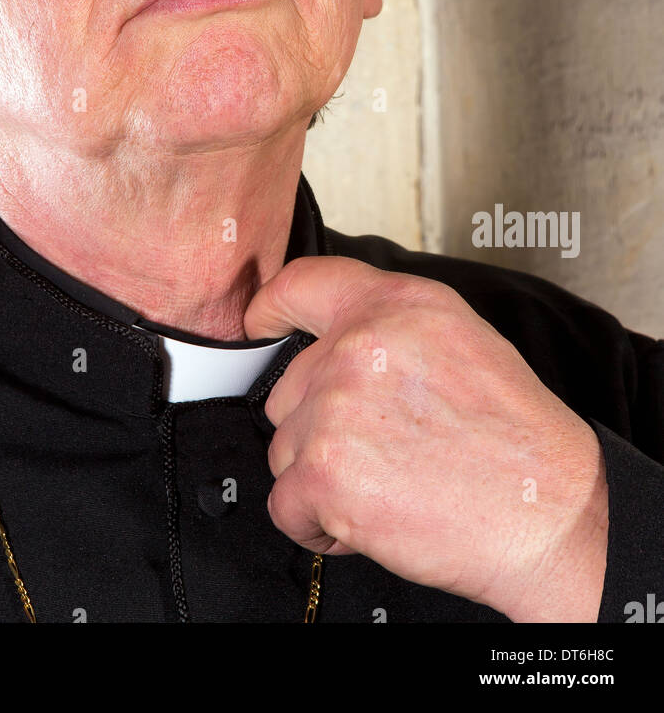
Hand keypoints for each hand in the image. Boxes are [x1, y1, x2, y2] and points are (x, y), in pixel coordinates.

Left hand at [243, 256, 608, 621]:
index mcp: (396, 307)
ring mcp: (336, 409)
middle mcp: (360, 347)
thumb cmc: (516, 440)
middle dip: (321, 427)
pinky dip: (318, 524)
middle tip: (382, 449)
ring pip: (286, 448)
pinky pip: (287, 504)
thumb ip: (389, 329)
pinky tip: (367, 517)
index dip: (271, 308)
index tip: (261, 324)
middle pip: (288, 387)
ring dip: (323, 476)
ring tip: (388, 482)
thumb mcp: (460, 342)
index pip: (300, 285)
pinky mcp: (324, 473)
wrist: (549, 513)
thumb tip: (335, 340)